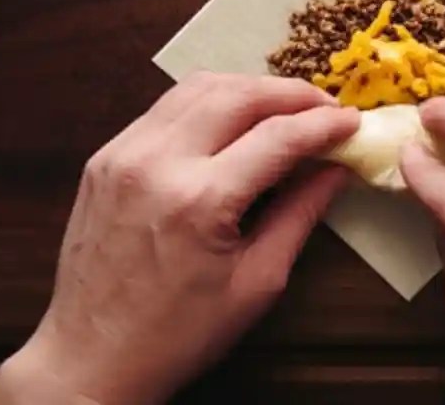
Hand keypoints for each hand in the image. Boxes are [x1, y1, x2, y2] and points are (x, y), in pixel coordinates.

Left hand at [0, 73, 359, 404]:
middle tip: (325, 108)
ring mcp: (122, 154)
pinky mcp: (104, 157)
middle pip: (237, 94)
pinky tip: (232, 123)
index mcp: (199, 201)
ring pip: (197, 87)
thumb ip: (299, 214)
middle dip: (290, 94)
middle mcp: (156, 163)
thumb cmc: (178, 334)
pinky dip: (207, 103)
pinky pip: (165, 108)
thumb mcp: (257, 282)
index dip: (323, 124)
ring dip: (248, 89)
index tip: (352, 122)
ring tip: (284, 108)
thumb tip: (336, 170)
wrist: (91, 358)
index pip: (277, 137)